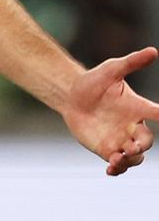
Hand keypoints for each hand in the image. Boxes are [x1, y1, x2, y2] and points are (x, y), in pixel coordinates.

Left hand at [62, 47, 158, 175]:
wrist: (71, 96)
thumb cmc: (94, 81)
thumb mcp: (111, 70)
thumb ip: (131, 63)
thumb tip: (153, 51)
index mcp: (138, 108)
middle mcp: (133, 126)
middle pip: (147, 141)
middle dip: (141, 146)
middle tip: (130, 147)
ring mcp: (120, 139)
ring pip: (135, 157)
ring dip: (130, 160)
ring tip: (117, 159)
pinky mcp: (106, 149)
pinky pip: (118, 164)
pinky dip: (117, 169)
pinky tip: (110, 169)